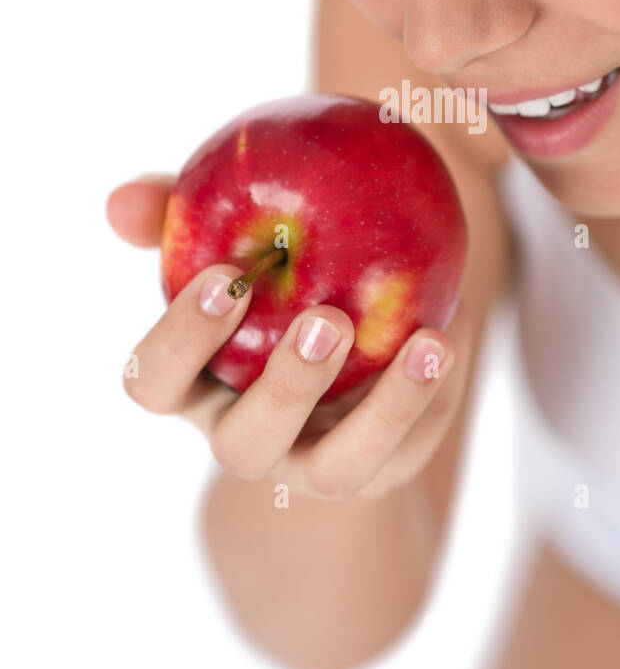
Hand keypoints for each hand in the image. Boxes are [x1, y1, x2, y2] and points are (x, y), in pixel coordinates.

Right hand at [107, 175, 471, 499]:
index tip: (222, 277)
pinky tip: (449, 334)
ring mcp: (311, 464)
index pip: (154, 384)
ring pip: (338, 468)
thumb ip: (175, 215)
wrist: (340, 334)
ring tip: (425, 342)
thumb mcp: (224, 239)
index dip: (179, 341)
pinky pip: (407, 448)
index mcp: (193, 386)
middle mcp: (244, 435)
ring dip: (385, 410)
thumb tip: (121, 200)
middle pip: (244, 444)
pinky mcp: (379, 468)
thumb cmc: (262, 277)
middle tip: (326, 320)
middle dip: (285, 388)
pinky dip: (432, 396)